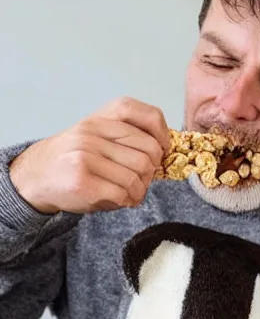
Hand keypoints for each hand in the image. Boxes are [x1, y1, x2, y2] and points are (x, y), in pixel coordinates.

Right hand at [9, 97, 168, 214]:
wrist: (36, 175)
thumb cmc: (73, 158)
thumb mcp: (96, 135)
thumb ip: (126, 136)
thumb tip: (163, 150)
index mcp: (102, 118)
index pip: (149, 117)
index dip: (164, 139)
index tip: (161, 154)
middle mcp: (93, 133)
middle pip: (149, 153)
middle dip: (151, 172)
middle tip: (141, 181)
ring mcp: (86, 156)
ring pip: (137, 176)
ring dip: (140, 191)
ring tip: (130, 193)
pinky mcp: (83, 182)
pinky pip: (123, 193)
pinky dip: (128, 201)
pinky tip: (120, 200)